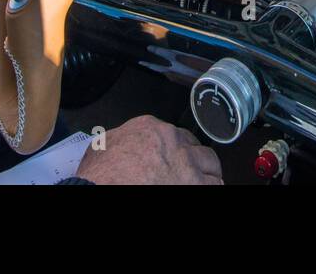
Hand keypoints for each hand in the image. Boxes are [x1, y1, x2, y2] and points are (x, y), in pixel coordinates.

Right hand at [74, 115, 222, 184]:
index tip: (173, 156)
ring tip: (203, 180)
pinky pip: (215, 184)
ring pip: (210, 161)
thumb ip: (124, 138)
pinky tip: (207, 187)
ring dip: (206, 171)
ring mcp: (186, 162)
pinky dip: (212, 185)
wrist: (101, 187)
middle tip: (189, 169)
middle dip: (193, 157)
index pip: (173, 134)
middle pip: (194, 145)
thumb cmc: (100, 174)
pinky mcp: (195, 183)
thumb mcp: (105, 144)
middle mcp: (172, 141)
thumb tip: (125, 143)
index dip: (174, 148)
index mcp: (151, 129)